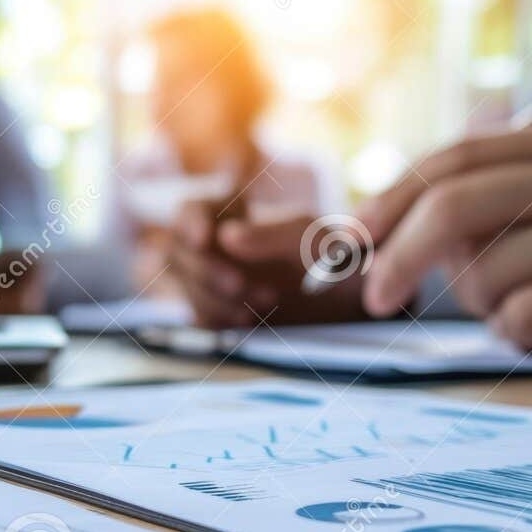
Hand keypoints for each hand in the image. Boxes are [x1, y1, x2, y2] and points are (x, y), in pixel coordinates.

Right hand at [164, 202, 366, 328]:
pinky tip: (249, 319)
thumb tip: (225, 237)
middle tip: (239, 284)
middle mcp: (216, 248)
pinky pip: (201, 318)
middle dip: (204, 271)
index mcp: (231, 215)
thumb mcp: (307, 238)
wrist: (353, 298)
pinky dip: (221, 319)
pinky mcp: (223, 313)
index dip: (188, 223)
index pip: (189, 212)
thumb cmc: (333, 255)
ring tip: (262, 301)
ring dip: (215, 298)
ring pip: (187, 289)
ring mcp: (217, 281)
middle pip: (178, 254)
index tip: (205, 238)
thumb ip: (268, 234)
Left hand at [358, 106, 531, 362]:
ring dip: (488, 307)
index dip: (391, 199)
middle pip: (452, 204)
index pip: (456, 157)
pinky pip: (521, 321)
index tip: (356, 238)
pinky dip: (522, 335)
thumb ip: (516, 193)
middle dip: (395, 253)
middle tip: (375, 293)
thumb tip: (402, 232)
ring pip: (485, 277)